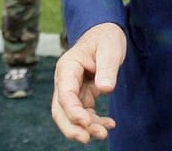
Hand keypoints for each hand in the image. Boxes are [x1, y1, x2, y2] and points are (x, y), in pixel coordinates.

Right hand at [51, 23, 123, 143]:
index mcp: (68, 67)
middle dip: (71, 127)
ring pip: (71, 115)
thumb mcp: (110, 48)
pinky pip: (84, 113)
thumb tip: (106, 89)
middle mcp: (65, 80)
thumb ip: (107, 68)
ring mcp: (72, 89)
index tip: (86, 122)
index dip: (73, 111)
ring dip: (84, 127)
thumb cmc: (106, 37)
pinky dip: (94, 122)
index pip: (65, 93)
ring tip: (103, 134)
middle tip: (87, 139)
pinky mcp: (82, 95)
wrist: (106, 33)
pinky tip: (109, 124)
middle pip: (60, 109)